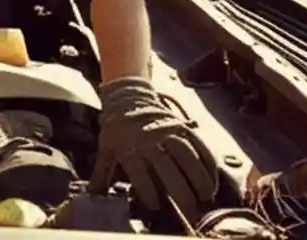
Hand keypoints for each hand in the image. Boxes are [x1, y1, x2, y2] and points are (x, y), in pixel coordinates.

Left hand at [90, 76, 217, 213]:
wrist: (128, 96)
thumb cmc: (117, 127)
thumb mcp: (106, 148)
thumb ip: (102, 173)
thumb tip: (93, 194)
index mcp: (128, 146)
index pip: (139, 172)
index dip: (147, 190)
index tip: (155, 205)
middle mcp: (150, 139)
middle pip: (167, 166)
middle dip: (180, 190)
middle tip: (189, 209)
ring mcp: (168, 131)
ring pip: (187, 155)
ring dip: (199, 176)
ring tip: (206, 195)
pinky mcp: (182, 126)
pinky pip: (198, 143)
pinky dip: (207, 161)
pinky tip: (212, 177)